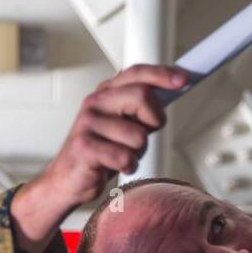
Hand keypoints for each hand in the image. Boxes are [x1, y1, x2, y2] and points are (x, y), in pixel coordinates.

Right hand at [10, 64, 187, 252]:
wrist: (68, 179)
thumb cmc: (101, 152)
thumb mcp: (124, 124)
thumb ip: (142, 109)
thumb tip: (172, 91)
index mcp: (106, 93)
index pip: (137, 73)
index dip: (162, 75)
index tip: (183, 79)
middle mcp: (96, 102)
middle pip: (142, 96)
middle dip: (154, 120)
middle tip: (144, 134)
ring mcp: (88, 123)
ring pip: (138, 135)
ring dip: (137, 152)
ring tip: (121, 155)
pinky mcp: (85, 146)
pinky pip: (125, 157)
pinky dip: (128, 166)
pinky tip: (115, 166)